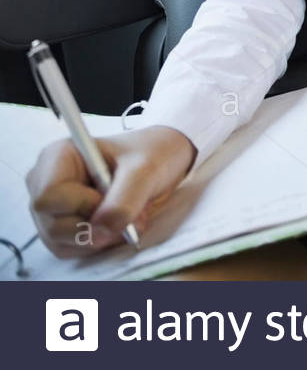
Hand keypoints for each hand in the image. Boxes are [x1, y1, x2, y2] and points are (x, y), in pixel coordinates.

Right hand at [26, 125, 196, 257]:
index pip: (49, 197)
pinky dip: (103, 242)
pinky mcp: (63, 227)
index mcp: (58, 157)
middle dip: (98, 225)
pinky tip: (121, 222)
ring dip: (104, 236)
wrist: (164, 161)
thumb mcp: (146, 169)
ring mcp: (52, 208)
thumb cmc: (152, 153)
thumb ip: (124, 200)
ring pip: (62, 242)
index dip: (82, 205)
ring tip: (132, 213)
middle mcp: (45, 182)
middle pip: (54, 225)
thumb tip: (100, 232)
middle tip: (133, 209)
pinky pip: (73, 249)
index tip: (111, 196)